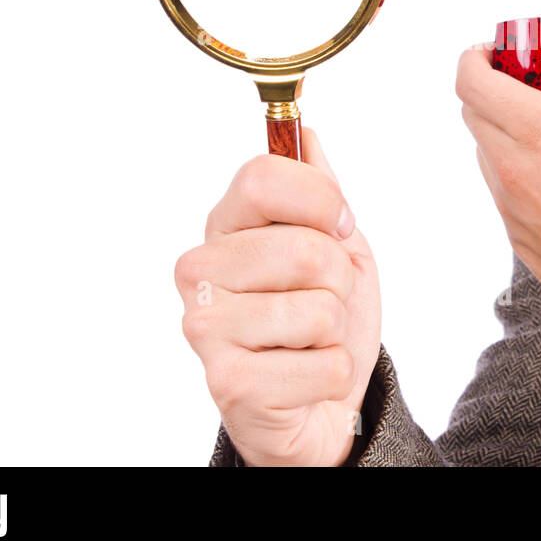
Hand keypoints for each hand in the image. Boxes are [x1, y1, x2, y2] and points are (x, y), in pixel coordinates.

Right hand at [175, 128, 380, 466]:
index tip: (338, 227)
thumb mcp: (336, 245)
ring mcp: (206, 327)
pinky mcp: (228, 383)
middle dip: (339, 280)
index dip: (322, 201)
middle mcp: (201, 271)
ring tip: (308, 341)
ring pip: (320, 308)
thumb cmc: (324, 321)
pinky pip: (324, 364)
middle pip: (305, 248)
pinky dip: (332, 375)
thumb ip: (318, 190)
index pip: (264, 176)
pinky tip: (302, 378)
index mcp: (226, 227)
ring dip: (335, 331)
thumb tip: (307, 136)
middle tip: (321, 301)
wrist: (324, 405)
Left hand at [457, 43, 540, 323]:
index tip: (498, 50)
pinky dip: (516, 166)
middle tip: (535, 83)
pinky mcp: (516, 235)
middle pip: (473, 111)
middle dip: (495, 87)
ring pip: (485, 149)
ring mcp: (511, 205)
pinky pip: (500, 186)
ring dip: (505, 129)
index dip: (477, 58)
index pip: (474, 82)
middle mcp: (515, 168)